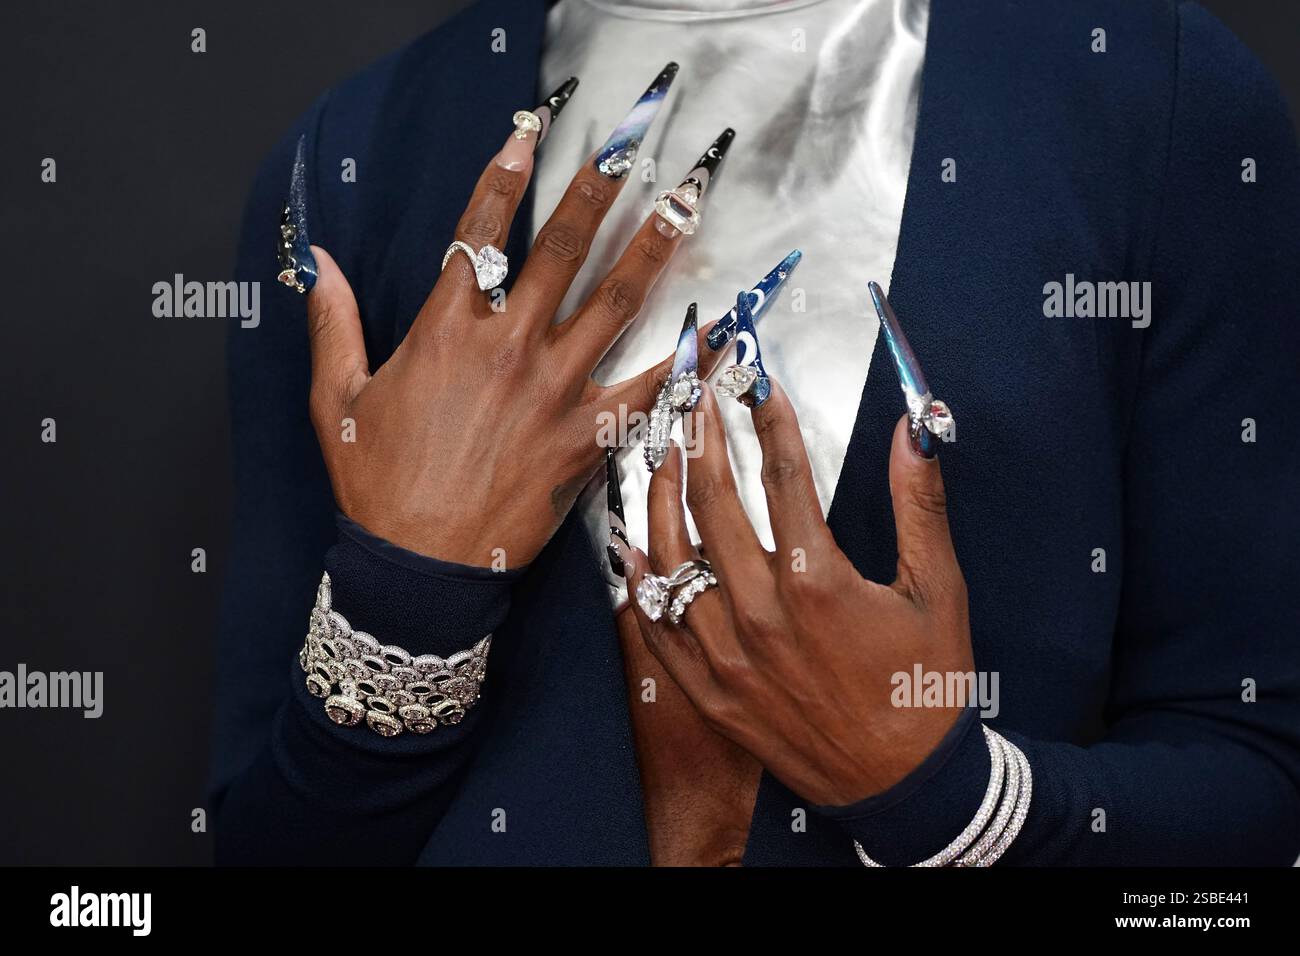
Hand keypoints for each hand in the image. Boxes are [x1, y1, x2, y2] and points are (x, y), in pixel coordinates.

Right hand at [302, 69, 722, 566]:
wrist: (419, 569)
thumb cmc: (378, 487)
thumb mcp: (337, 400)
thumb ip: (334, 324)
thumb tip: (319, 262)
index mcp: (446, 331)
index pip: (479, 232)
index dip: (504, 176)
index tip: (530, 133)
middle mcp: (508, 348)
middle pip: (560, 249)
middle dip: (597, 189)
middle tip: (631, 144)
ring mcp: (554, 391)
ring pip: (615, 302)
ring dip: (653, 246)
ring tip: (686, 204)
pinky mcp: (588, 436)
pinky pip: (648, 387)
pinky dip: (685, 358)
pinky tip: (717, 327)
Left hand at [622, 382, 972, 807]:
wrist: (902, 785)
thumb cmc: (924, 686)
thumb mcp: (938, 589)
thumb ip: (920, 504)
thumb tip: (915, 431)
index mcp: (818, 581)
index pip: (783, 475)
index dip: (768, 417)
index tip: (757, 378)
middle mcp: (761, 613)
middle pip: (712, 502)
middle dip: (701, 436)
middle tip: (694, 396)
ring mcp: (726, 653)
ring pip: (671, 555)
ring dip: (659, 492)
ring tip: (660, 448)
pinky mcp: (708, 689)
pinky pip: (655, 624)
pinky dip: (641, 577)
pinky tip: (635, 539)